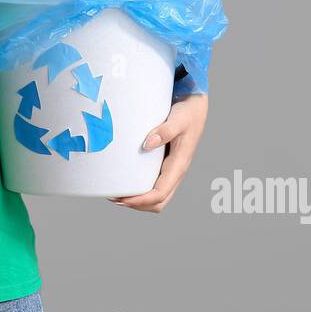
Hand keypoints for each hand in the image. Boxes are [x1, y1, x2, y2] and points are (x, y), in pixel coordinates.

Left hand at [108, 93, 208, 212]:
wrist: (195, 106)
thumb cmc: (188, 112)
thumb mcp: (178, 119)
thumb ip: (164, 131)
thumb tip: (146, 145)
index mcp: (179, 165)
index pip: (160, 194)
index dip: (141, 200)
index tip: (122, 198)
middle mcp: (176, 172)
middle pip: (159, 202)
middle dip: (137, 204)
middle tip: (114, 197)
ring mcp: (172, 170)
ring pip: (157, 197)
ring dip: (139, 200)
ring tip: (117, 193)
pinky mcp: (166, 164)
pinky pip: (155, 185)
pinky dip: (141, 190)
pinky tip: (127, 181)